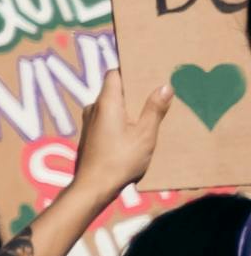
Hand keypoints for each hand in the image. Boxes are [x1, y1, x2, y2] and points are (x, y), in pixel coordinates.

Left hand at [72, 70, 169, 196]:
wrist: (94, 185)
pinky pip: (108, 119)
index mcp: (106, 103)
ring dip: (130, 106)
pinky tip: (138, 129)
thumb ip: (154, 110)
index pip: (114, 74)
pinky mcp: (91, 135)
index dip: (129, 70)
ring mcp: (90, 122)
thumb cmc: (120, 159)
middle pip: (114, 90)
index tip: (147, 70)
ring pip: (112, 106)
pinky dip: (123, 119)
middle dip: (134, 90)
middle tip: (156, 90)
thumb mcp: (145, 135)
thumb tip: (164, 86)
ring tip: (151, 110)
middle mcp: (94, 108)